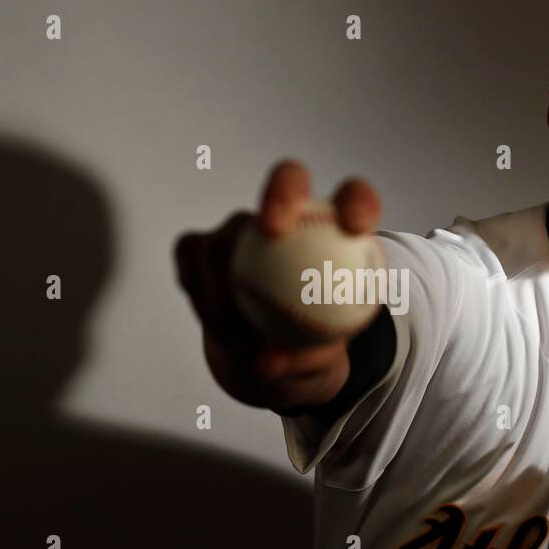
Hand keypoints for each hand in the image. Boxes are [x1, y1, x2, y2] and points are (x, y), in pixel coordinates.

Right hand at [173, 159, 381, 411]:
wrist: (262, 358)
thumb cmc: (304, 354)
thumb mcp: (315, 366)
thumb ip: (300, 361)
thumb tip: (268, 363)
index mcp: (336, 231)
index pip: (355, 199)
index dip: (357, 201)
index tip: (356, 227)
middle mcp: (288, 215)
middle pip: (288, 182)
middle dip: (282, 194)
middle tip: (272, 229)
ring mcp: (239, 228)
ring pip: (228, 234)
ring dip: (223, 284)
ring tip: (230, 332)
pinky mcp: (198, 247)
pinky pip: (191, 259)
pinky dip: (197, 289)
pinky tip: (206, 316)